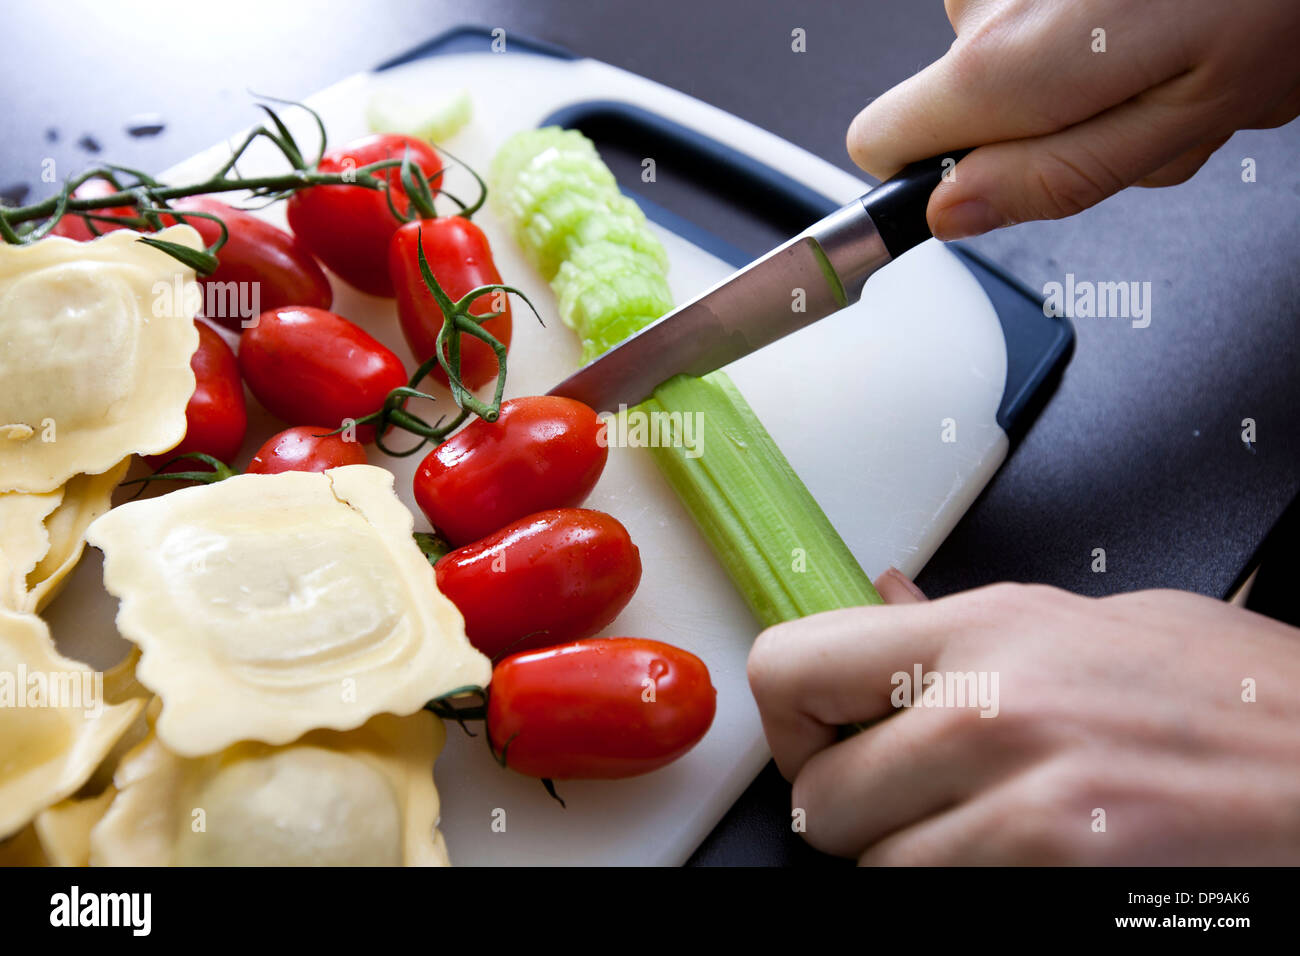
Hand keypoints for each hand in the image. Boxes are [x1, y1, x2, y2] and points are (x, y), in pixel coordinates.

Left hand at [747, 574, 1299, 863]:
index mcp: (984, 630)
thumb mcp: (1089, 623)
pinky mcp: (1060, 881)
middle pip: (819, 802)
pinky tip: (1030, 862)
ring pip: (877, 874)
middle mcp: (988, 711)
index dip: (790, 724)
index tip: (824, 744)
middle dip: (855, 817)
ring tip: (987, 833)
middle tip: (915, 805)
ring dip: (913, 864)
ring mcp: (1026, 811)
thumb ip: (965, 623)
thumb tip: (883, 599)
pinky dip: (968, 893)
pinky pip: (945, 906)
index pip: (789, 668)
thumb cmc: (1238, 697)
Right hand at [846, 0, 1299, 237]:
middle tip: (1152, 97)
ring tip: (1183, 42)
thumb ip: (1056, 177)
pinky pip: (1049, 3)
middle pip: (970, 99)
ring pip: (1021, 51)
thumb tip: (950, 212)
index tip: (989, 181)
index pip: (881, 144)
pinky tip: (1173, 6)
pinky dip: (1113, 15)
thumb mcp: (1184, 120)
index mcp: (1010, 58)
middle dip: (1059, 117)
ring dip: (1100, 66)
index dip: (934, 175)